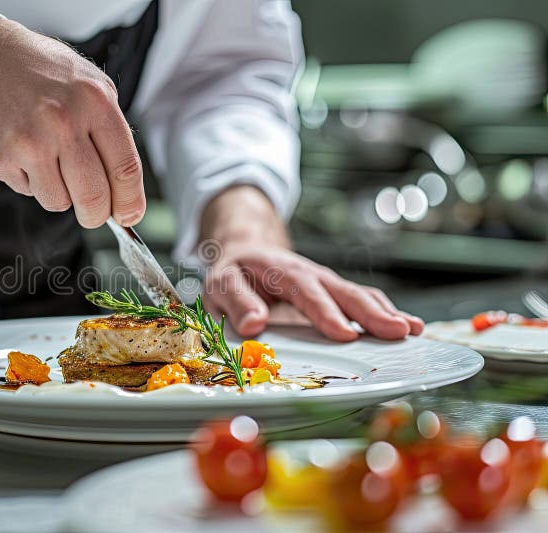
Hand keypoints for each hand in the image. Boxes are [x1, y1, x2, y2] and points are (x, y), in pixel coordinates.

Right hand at [0, 18, 145, 227]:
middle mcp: (62, 122)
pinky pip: (28, 192)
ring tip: (50, 160)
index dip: (130, 202)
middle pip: (93, 197)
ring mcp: (27, 142)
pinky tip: (25, 152)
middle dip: (97, 214)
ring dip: (60, 192)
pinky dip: (31, 181)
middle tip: (95, 213)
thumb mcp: (93, 88)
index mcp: (94, 102)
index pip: (124, 169)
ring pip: (59, 202)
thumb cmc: (46, 76)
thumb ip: (113, 136)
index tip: (129, 216)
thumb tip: (125, 196)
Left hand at [199, 186, 423, 340]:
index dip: (326, 313)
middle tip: (399, 332)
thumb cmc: (233, 273)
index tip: (345, 335)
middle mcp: (311, 275)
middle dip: (372, 313)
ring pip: (360, 295)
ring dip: (387, 312)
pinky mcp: (333, 293)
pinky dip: (385, 312)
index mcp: (283, 272)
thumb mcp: (221, 284)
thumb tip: (254, 325)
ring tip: (414, 330)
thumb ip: (236, 303)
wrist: (244, 253)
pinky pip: (362, 300)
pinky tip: (408, 327)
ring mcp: (326, 284)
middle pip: (344, 293)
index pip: (307, 293)